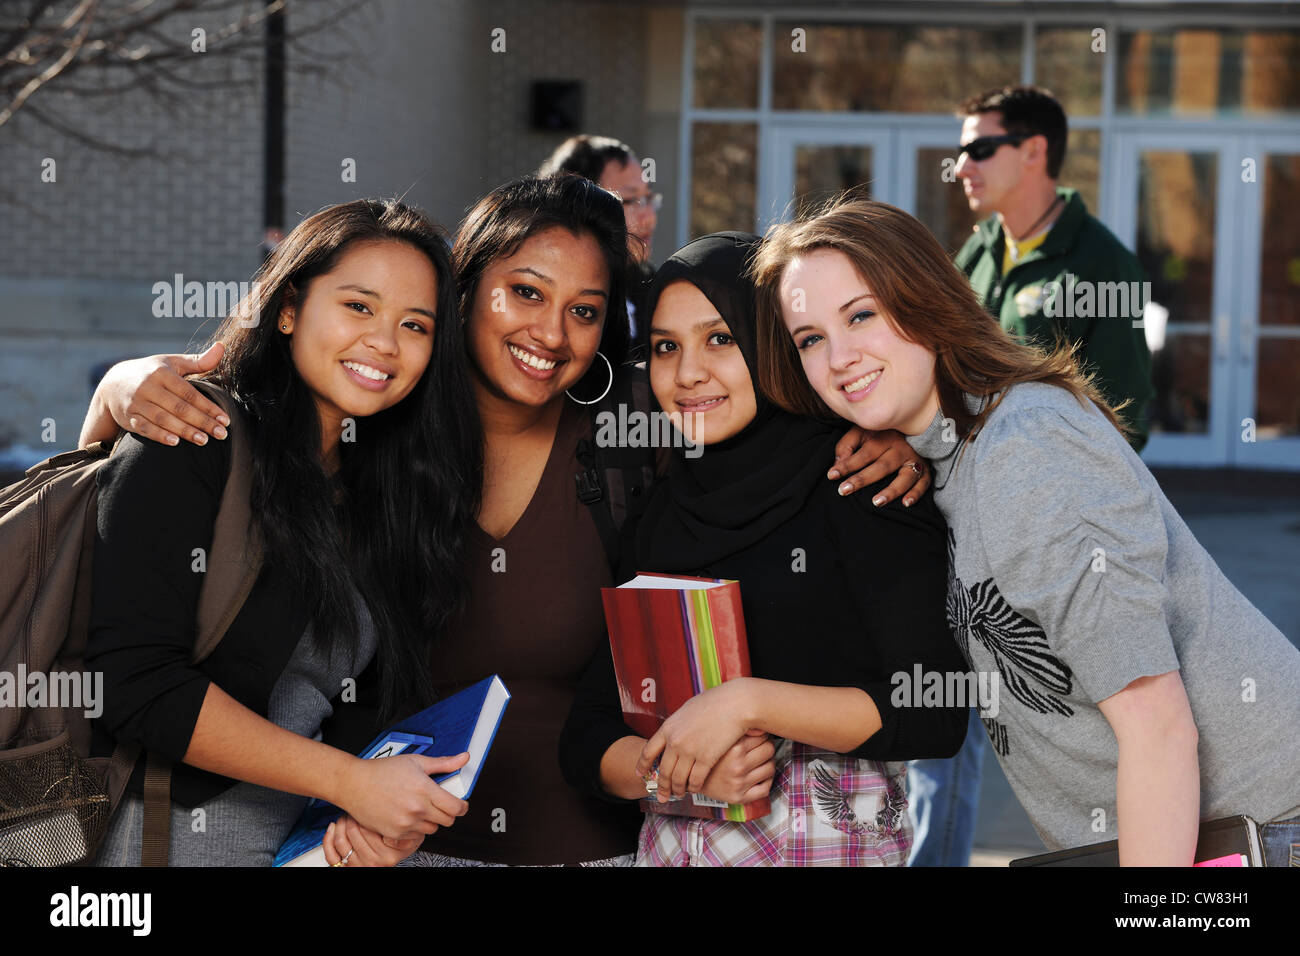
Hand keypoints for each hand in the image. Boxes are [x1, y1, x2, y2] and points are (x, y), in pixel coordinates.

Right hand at [97, 343, 229, 446]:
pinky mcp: (128, 416)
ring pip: (163, 419)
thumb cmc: (152, 372)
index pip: (189, 393)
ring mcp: (136, 402)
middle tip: (221, 434)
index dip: (208, 407)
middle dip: (201, 422)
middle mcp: (148, 387)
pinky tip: (175, 443)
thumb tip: (222, 347)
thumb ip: (199, 361)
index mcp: (162, 373)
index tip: (225, 419)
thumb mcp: (173, 363)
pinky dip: (159, 435)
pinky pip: (144, 428)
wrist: (114, 383)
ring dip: (184, 431)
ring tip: (204, 441)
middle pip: (179, 408)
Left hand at [321, 815, 422, 866]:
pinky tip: (333, 827)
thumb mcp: (415, 834)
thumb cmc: (402, 842)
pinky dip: (328, 839)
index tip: (368, 805)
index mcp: (391, 853)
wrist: (393, 857)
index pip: (371, 827)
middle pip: (354, 831)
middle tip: (356, 807)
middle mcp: (376, 862)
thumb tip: (407, 818)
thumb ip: (412, 826)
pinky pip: (331, 855)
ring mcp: (361, 866)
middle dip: (353, 815)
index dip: (367, 812)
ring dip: (341, 823)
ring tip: (347, 815)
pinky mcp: (348, 868)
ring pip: (341, 839)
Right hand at [336, 752, 469, 841]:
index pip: (457, 808)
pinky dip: (415, 828)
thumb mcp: (416, 761)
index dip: (462, 806)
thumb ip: (443, 763)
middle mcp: (417, 809)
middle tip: (438, 803)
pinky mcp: (395, 834)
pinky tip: (407, 815)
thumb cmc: (382, 771)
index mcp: (424, 789)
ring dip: (431, 820)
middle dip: (447, 812)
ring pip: (432, 829)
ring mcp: (405, 823)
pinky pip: (416, 836)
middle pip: (448, 821)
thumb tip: (463, 758)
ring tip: (419, 807)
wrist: (354, 784)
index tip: (460, 803)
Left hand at [635, 679, 756, 801]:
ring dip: (677, 789)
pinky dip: (693, 787)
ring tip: (678, 794)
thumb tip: (674, 732)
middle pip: (663, 770)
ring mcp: (690, 751)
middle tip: (661, 795)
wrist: (735, 704)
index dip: (643, 765)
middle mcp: (675, 741)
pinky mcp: (706, 759)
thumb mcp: (688, 710)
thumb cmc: (715, 702)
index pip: (648, 751)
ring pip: (678, 779)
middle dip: (661, 786)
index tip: (640, 774)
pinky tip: (694, 789)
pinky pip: (695, 780)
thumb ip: (678, 724)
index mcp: (668, 727)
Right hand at [699, 729, 775, 804]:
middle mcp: (736, 765)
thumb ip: (736, 729)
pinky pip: (765, 789)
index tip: (758, 737)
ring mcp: (738, 782)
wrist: (687, 778)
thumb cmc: (704, 756)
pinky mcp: (738, 797)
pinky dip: (766, 782)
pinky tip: (758, 777)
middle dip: (766, 747)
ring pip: (770, 768)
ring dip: (767, 764)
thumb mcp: (717, 738)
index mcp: (733, 748)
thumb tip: (759, 726)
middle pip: (769, 750)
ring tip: (759, 762)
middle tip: (760, 748)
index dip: (762, 735)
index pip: (762, 736)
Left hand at [828, 426, 930, 505]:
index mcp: (883, 438)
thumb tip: (837, 464)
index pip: (863, 454)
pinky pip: (923, 483)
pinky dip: (916, 493)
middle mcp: (900, 448)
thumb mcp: (861, 432)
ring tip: (876, 502)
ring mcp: (914, 459)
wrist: (910, 425)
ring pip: (905, 476)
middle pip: (881, 466)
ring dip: (892, 490)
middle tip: (844, 491)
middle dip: (862, 480)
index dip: (847, 465)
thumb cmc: (879, 434)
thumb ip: (847, 445)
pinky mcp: (925, 469)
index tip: (831, 475)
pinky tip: (905, 504)